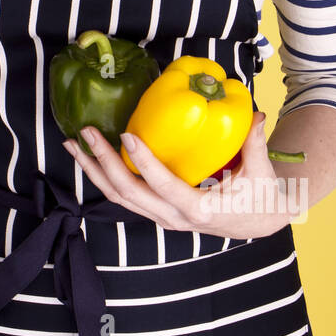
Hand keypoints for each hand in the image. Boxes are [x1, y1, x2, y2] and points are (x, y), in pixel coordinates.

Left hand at [63, 111, 299, 237]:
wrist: (259, 221)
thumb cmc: (261, 195)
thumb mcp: (261, 171)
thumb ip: (256, 143)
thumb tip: (257, 115)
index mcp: (198, 209)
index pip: (163, 185)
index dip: (144, 161)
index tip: (127, 134)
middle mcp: (174, 217)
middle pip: (128, 193)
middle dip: (102, 163)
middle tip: (84, 134)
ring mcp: (162, 217)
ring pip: (118, 198)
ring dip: (93, 171)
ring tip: (73, 145)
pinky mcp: (157, 212)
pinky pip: (124, 197)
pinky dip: (104, 176)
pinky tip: (90, 157)